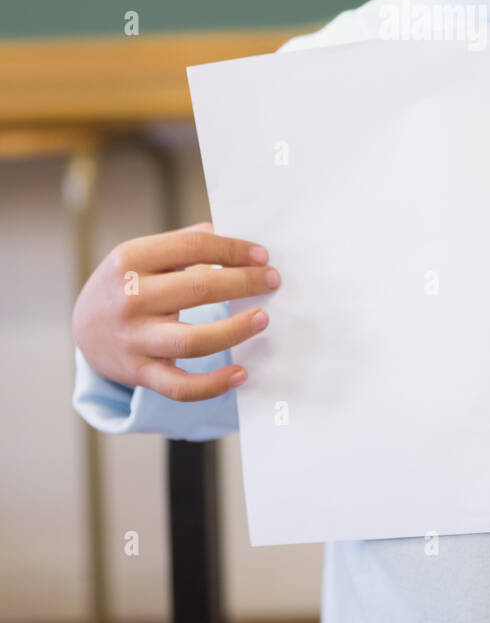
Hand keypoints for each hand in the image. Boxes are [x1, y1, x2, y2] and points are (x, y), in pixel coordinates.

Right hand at [72, 221, 279, 400]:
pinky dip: (212, 385)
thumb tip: (231, 235)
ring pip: (192, 341)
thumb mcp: (141, 254)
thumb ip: (183, 243)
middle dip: (243, 282)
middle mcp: (130, 298)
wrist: (84, 328)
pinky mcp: (139, 373)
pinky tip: (240, 374)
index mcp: (131, 260)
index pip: (193, 248)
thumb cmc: (125, 284)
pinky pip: (180, 387)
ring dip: (235, 330)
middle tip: (272, 281)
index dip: (233, 249)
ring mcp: (134, 339)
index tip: (262, 255)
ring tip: (263, 318)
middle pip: (198, 288)